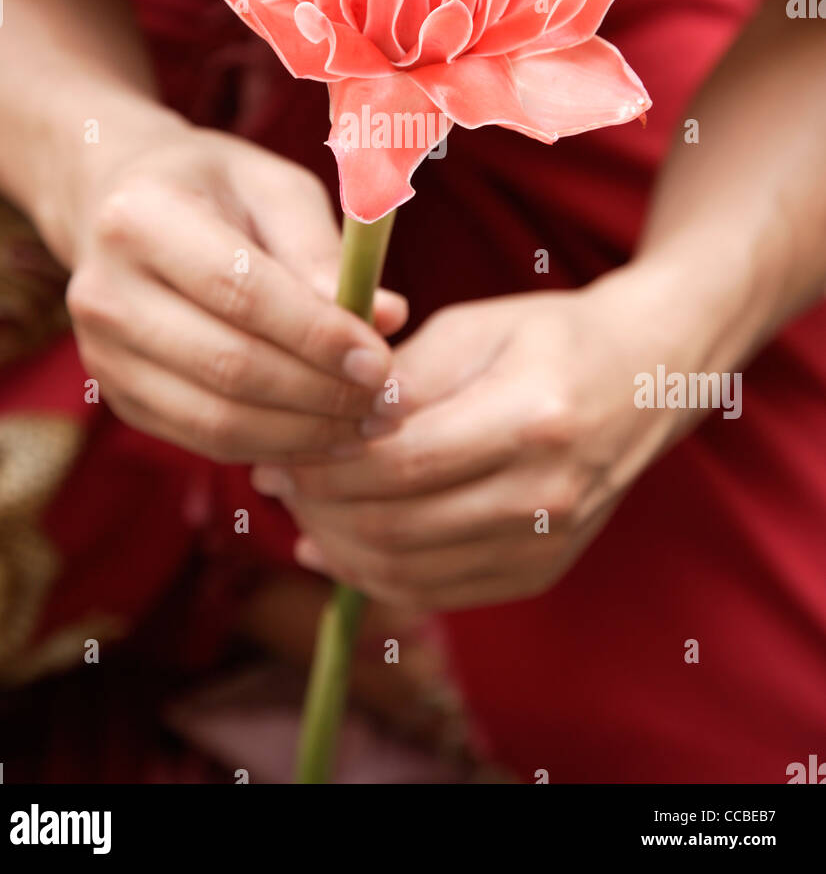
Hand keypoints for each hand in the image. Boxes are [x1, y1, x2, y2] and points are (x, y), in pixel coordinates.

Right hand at [66, 110, 406, 463]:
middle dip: (322, 395)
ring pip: (217, 420)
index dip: (317, 335)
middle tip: (389, 404)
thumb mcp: (274, 189)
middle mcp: (105, 292)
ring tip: (370, 426)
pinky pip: (204, 440)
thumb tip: (386, 318)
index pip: (240, 291)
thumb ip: (324, 251)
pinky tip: (328, 437)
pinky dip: (274, 447)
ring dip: (306, 434)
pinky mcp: (119, 397)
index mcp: (139, 218)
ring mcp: (102, 354)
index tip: (381, 361)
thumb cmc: (216, 190)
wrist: (120, 206)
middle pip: (229, 366)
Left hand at [253, 271, 703, 609]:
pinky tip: (336, 546)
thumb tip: (318, 426)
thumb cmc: (549, 337)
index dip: (326, 464)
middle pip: (397, 526)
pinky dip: (375, 576)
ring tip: (300, 507)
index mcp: (533, 418)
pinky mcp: (541, 571)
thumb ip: (398, 380)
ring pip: (408, 572)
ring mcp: (550, 542)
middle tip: (277, 477)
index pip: (401, 464)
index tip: (281, 444)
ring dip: (337, 546)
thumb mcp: (471, 329)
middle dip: (319, 507)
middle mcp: (549, 493)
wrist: (646, 376)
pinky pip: (436, 592)